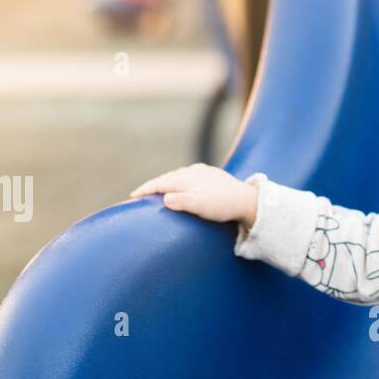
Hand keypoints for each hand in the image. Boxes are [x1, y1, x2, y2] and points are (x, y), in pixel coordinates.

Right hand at [128, 163, 257, 226]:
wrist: (246, 200)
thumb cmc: (223, 206)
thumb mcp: (202, 207)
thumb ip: (183, 202)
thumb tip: (165, 198)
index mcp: (186, 179)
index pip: (159, 183)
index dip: (144, 189)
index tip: (131, 196)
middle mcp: (191, 171)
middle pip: (166, 178)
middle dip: (152, 185)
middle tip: (139, 195)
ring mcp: (201, 171)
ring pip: (177, 175)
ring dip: (165, 182)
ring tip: (156, 190)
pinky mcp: (209, 173)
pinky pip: (187, 175)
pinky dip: (178, 180)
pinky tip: (180, 185)